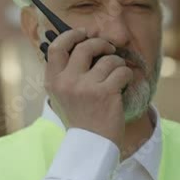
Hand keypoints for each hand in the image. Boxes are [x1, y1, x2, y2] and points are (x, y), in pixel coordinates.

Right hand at [43, 29, 132, 149]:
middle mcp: (66, 82)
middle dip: (101, 44)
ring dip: (118, 64)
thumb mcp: (62, 96)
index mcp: (52, 81)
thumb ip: (66, 73)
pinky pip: (122, 71)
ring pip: (109, 59)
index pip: (57, 47)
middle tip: (109, 49)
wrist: (91, 146)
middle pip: (85, 46)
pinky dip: (127, 75)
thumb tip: (80, 43)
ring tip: (117, 76)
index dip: (72, 35)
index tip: (84, 33)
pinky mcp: (106, 93)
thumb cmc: (81, 119)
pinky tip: (124, 85)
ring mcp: (86, 87)